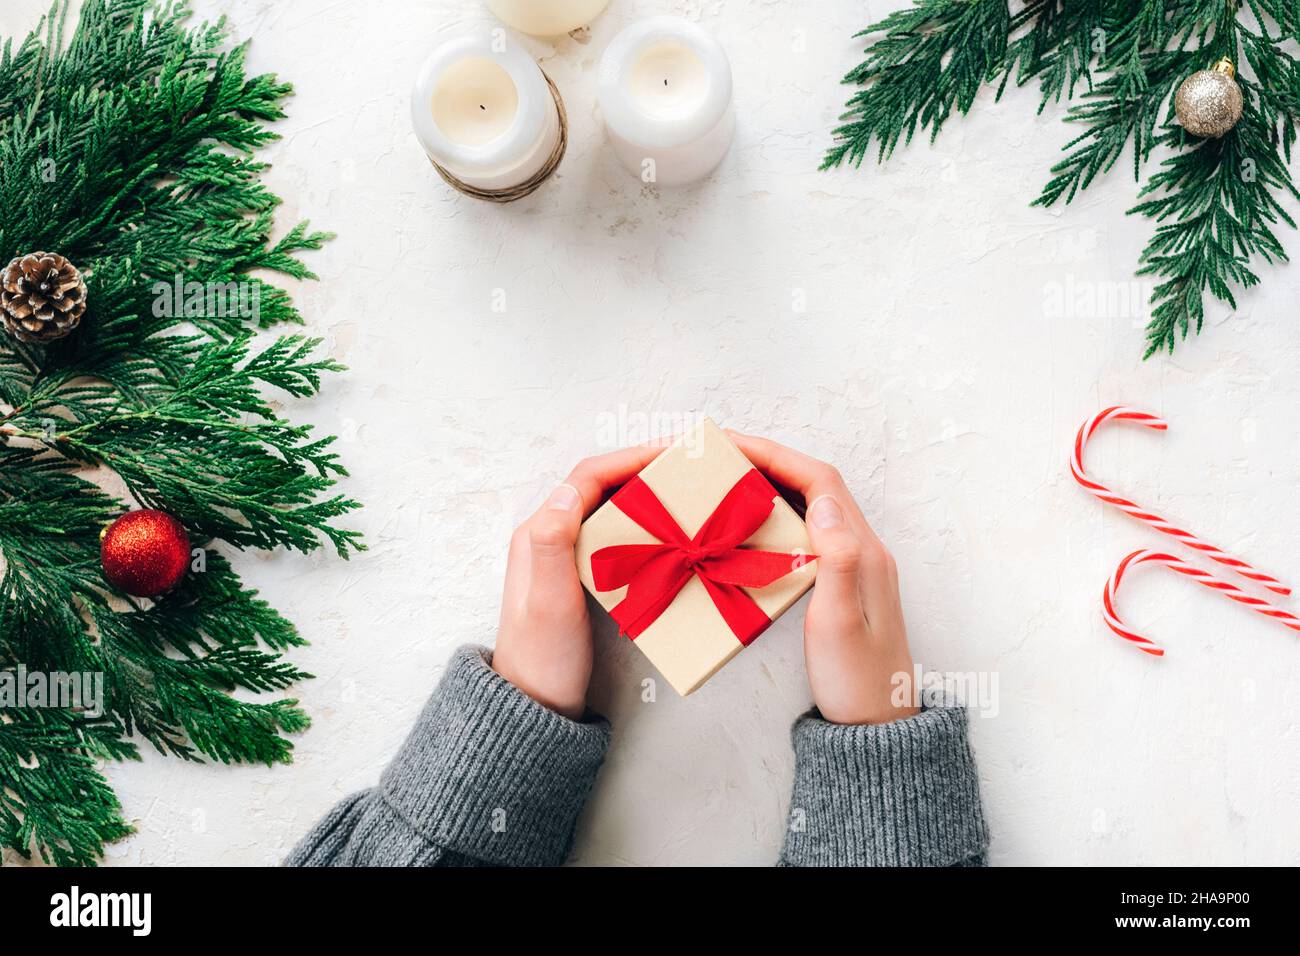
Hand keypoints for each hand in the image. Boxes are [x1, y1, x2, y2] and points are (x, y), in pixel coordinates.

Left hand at [493, 445, 663, 719]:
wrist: (536, 707)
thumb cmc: (542, 657)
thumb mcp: (548, 603)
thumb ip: (554, 545)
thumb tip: (571, 489)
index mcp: (539, 533)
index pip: (588, 477)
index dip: (630, 459)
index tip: (672, 453)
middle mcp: (550, 537)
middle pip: (602, 486)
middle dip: (644, 470)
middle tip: (688, 468)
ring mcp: (566, 557)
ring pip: (611, 510)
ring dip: (647, 496)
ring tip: (687, 494)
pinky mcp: (583, 578)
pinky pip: (617, 537)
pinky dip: (645, 527)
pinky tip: (671, 537)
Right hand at [729, 432, 917, 725]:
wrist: (877, 724)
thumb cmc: (857, 679)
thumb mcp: (840, 622)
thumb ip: (836, 559)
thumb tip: (824, 500)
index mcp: (862, 551)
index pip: (819, 481)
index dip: (776, 456)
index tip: (732, 445)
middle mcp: (862, 549)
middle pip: (815, 483)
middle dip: (768, 461)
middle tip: (719, 457)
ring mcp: (854, 564)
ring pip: (811, 505)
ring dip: (771, 485)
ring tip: (726, 482)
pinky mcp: (843, 582)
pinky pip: (808, 530)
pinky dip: (776, 516)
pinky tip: (750, 528)